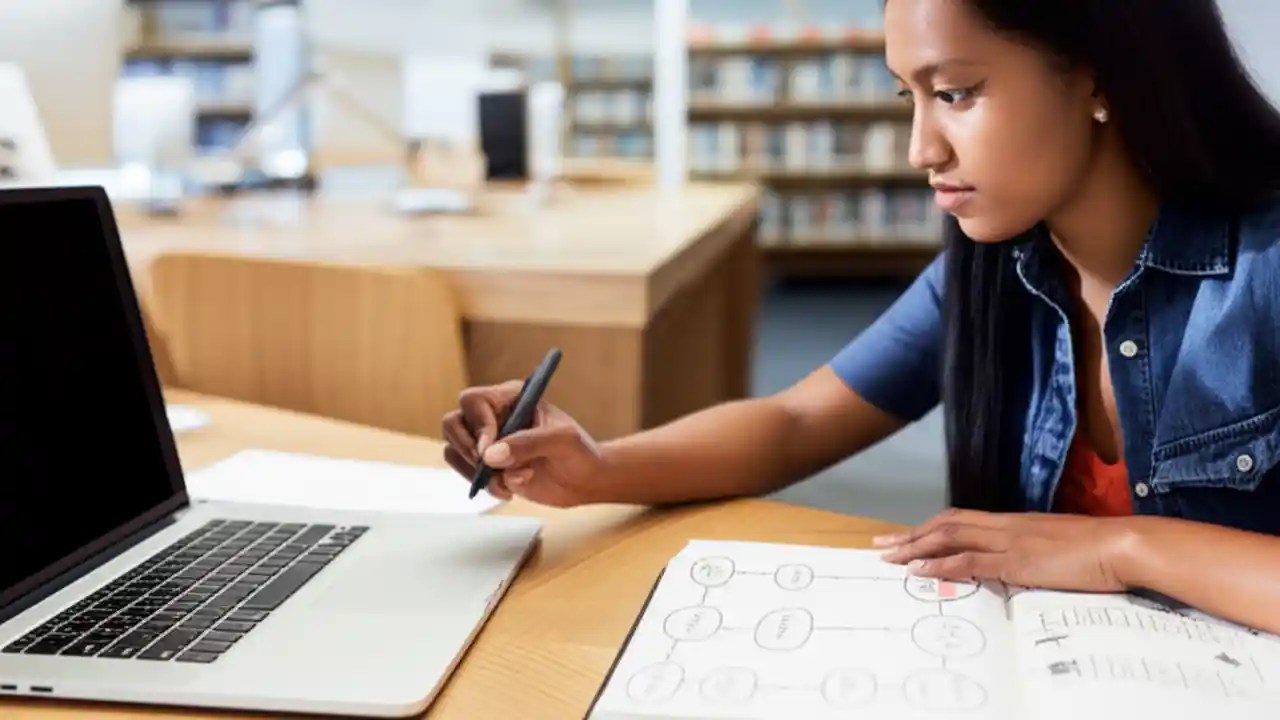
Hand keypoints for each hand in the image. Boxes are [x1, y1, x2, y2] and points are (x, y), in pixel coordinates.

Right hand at [441, 381, 605, 506]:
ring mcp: (487, 441)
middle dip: (467, 449)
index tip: (488, 449)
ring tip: (508, 482)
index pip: (474, 401)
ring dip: (476, 471)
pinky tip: (509, 490)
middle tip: (488, 468)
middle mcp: (493, 415)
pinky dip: (483, 485)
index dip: (477, 424)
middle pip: (453, 422)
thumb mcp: (561, 441)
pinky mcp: (487, 465)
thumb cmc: (579, 452)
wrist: (584, 480)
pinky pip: (466, 473)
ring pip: (454, 450)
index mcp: (510, 397)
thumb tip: (489, 455)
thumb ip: (528, 444)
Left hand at [873, 508, 1139, 591]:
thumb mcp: (1060, 545)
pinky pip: (969, 561)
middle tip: (880, 543)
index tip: (907, 534)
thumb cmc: (1100, 548)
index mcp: (1015, 522)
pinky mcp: (1016, 561)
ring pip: (949, 538)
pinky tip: (919, 569)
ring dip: (915, 548)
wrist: (1123, 545)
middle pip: (946, 524)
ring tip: (888, 557)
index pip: (962, 520)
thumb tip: (1025, 561)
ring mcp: (1009, 541)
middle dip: (911, 534)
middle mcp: (1005, 526)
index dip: (931, 527)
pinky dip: (940, 564)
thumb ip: (1037, 550)